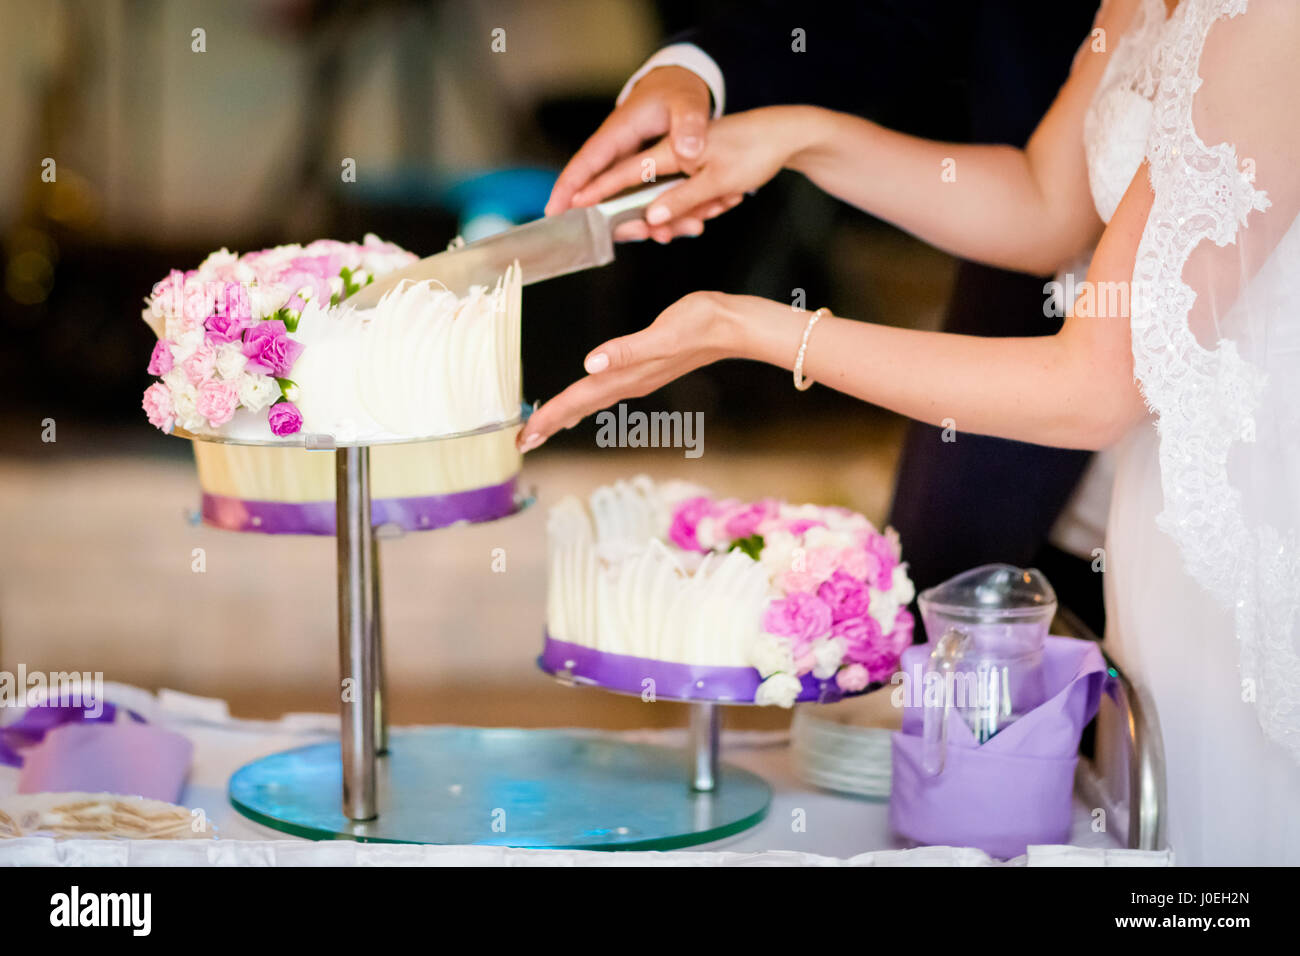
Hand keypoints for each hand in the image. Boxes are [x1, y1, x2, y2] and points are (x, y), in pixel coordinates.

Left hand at [517, 291, 738, 450]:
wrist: (732, 326)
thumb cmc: (701, 324)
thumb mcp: (663, 333)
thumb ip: (627, 350)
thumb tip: (590, 362)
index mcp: (627, 375)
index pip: (579, 399)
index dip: (550, 417)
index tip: (525, 436)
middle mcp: (629, 382)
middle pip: (580, 407)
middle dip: (550, 424)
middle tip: (522, 443)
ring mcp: (637, 378)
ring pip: (591, 402)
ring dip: (565, 415)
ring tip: (542, 428)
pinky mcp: (644, 369)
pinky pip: (605, 392)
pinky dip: (585, 401)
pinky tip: (580, 404)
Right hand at [546, 66, 712, 227]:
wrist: (683, 86)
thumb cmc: (678, 91)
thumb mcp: (688, 101)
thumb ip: (690, 124)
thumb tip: (687, 150)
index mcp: (619, 132)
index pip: (587, 162)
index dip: (568, 187)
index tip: (553, 212)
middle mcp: (618, 152)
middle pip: (596, 189)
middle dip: (598, 218)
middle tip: (602, 239)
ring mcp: (629, 165)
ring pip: (620, 200)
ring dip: (632, 222)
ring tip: (652, 236)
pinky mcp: (642, 174)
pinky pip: (640, 199)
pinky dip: (653, 216)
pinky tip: (669, 229)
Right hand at [569, 107, 814, 242]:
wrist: (778, 132)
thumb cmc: (749, 145)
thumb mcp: (717, 174)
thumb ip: (681, 196)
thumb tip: (652, 216)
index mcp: (653, 142)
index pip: (604, 168)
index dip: (580, 189)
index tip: (558, 208)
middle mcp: (654, 150)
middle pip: (624, 193)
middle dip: (639, 219)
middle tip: (654, 235)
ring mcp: (667, 162)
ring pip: (655, 201)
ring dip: (677, 217)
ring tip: (709, 213)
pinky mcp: (682, 171)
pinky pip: (676, 198)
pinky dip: (694, 209)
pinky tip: (719, 205)